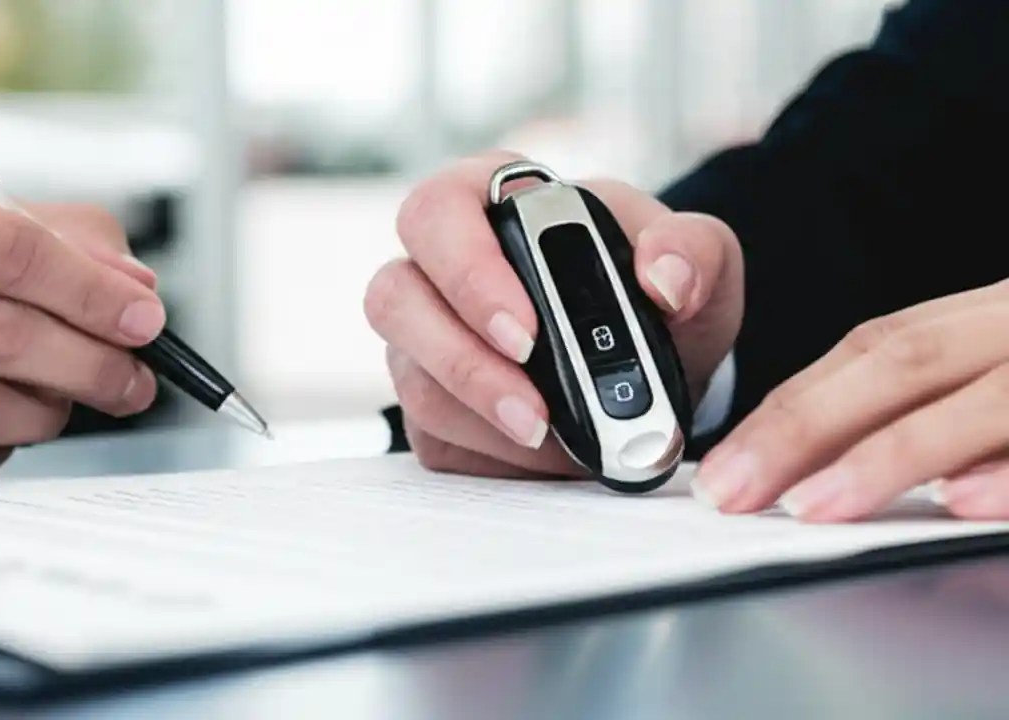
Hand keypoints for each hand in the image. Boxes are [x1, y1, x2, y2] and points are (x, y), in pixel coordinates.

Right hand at [364, 150, 743, 477]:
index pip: (439, 212)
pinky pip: (434, 433)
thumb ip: (693, 251)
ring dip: (483, 417)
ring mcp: (424, 338)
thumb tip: (664, 278)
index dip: (468, 271)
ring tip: (553, 437)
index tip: (527, 331)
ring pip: (413, 378)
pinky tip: (544, 452)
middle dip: (462, 360)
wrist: (652, 359)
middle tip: (533, 408)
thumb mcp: (697, 259)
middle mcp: (438, 267)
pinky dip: (490, 453)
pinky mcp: (431, 402)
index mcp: (490, 202)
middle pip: (394, 297)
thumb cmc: (652, 289)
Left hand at [693, 281, 1008, 521]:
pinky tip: (957, 502)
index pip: (878, 348)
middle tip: (730, 493)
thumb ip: (946, 403)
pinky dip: (1008, 472)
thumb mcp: (1008, 368)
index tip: (725, 466)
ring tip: (807, 505)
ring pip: (978, 399)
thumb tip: (838, 472)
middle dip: (803, 429)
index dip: (794, 406)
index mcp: (996, 315)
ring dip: (884, 456)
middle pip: (903, 363)